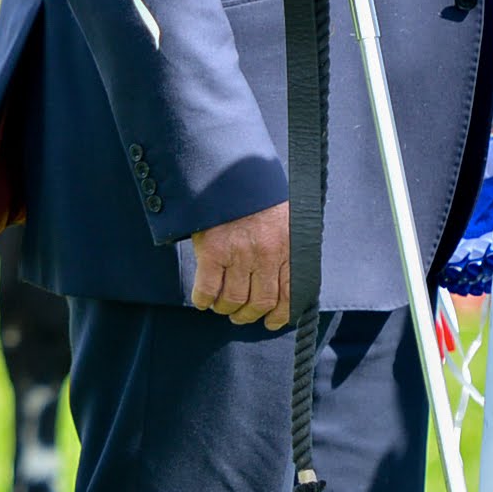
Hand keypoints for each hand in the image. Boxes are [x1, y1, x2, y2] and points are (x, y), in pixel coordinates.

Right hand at [190, 204, 292, 330]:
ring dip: (226, 309)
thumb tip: (288, 271)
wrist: (230, 170)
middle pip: (261, 302)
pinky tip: (203, 300)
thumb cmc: (258, 192)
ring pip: (234, 300)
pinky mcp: (213, 251)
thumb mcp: (287, 215)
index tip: (271, 321)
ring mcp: (239, 254)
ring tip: (221, 306)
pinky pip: (208, 290)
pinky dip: (204, 300)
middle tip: (240, 315)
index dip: (280, 314)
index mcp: (288, 246)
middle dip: (249, 314)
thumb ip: (289, 241)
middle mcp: (266, 254)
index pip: (290, 293)